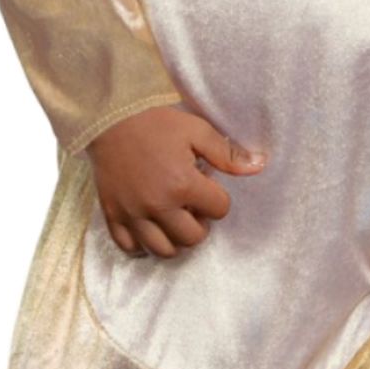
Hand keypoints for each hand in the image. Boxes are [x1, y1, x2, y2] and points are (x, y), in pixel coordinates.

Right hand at [87, 106, 267, 258]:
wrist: (110, 117)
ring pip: (163, 251)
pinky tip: (150, 229)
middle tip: (194, 207)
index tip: (208, 186)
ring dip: (175, 240)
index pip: (219, 210)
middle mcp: (158, 205)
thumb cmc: (156, 123)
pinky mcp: (113, 215)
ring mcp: (133, 214)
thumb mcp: (196, 130)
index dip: (219, 199)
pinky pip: (129, 248)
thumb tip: (259, 166)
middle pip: (193, 238)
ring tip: (174, 220)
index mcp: (182, 184)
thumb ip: (227, 153)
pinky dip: (142, 245)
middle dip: (200, 224)